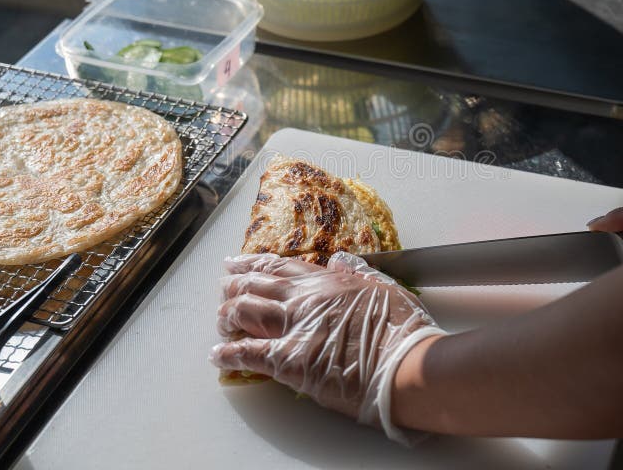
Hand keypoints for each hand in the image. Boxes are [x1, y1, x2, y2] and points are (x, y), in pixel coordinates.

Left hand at [210, 252, 445, 443]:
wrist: (405, 362)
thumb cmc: (401, 328)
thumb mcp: (384, 287)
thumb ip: (358, 271)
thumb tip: (340, 259)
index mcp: (325, 280)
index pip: (278, 266)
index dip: (252, 264)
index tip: (236, 262)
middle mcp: (302, 298)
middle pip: (254, 285)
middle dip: (233, 285)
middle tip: (222, 288)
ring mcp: (292, 328)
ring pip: (244, 312)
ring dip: (227, 314)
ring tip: (220, 319)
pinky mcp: (287, 361)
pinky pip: (248, 353)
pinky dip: (228, 354)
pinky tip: (217, 355)